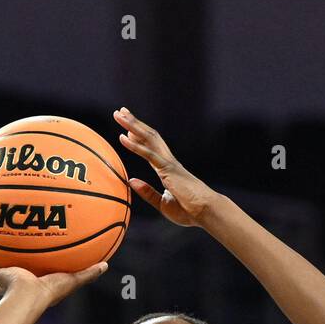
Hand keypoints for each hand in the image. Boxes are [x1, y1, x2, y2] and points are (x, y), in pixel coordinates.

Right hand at [0, 243, 106, 305]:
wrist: (26, 297)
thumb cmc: (49, 293)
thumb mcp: (72, 280)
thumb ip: (88, 273)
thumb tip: (106, 265)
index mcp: (34, 281)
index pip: (34, 269)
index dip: (35, 261)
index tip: (37, 250)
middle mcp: (17, 279)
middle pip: (11, 265)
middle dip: (10, 256)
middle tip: (11, 240)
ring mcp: (3, 278)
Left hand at [113, 107, 220, 226]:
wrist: (205, 212)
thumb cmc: (187, 211)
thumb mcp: (162, 203)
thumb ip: (147, 192)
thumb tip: (131, 181)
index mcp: (167, 169)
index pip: (150, 148)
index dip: (138, 137)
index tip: (127, 129)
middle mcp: (167, 161)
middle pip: (149, 136)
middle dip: (134, 123)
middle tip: (120, 111)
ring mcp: (168, 163)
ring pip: (148, 138)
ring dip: (132, 125)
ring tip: (119, 114)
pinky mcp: (168, 169)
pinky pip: (149, 154)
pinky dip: (135, 145)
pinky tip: (123, 137)